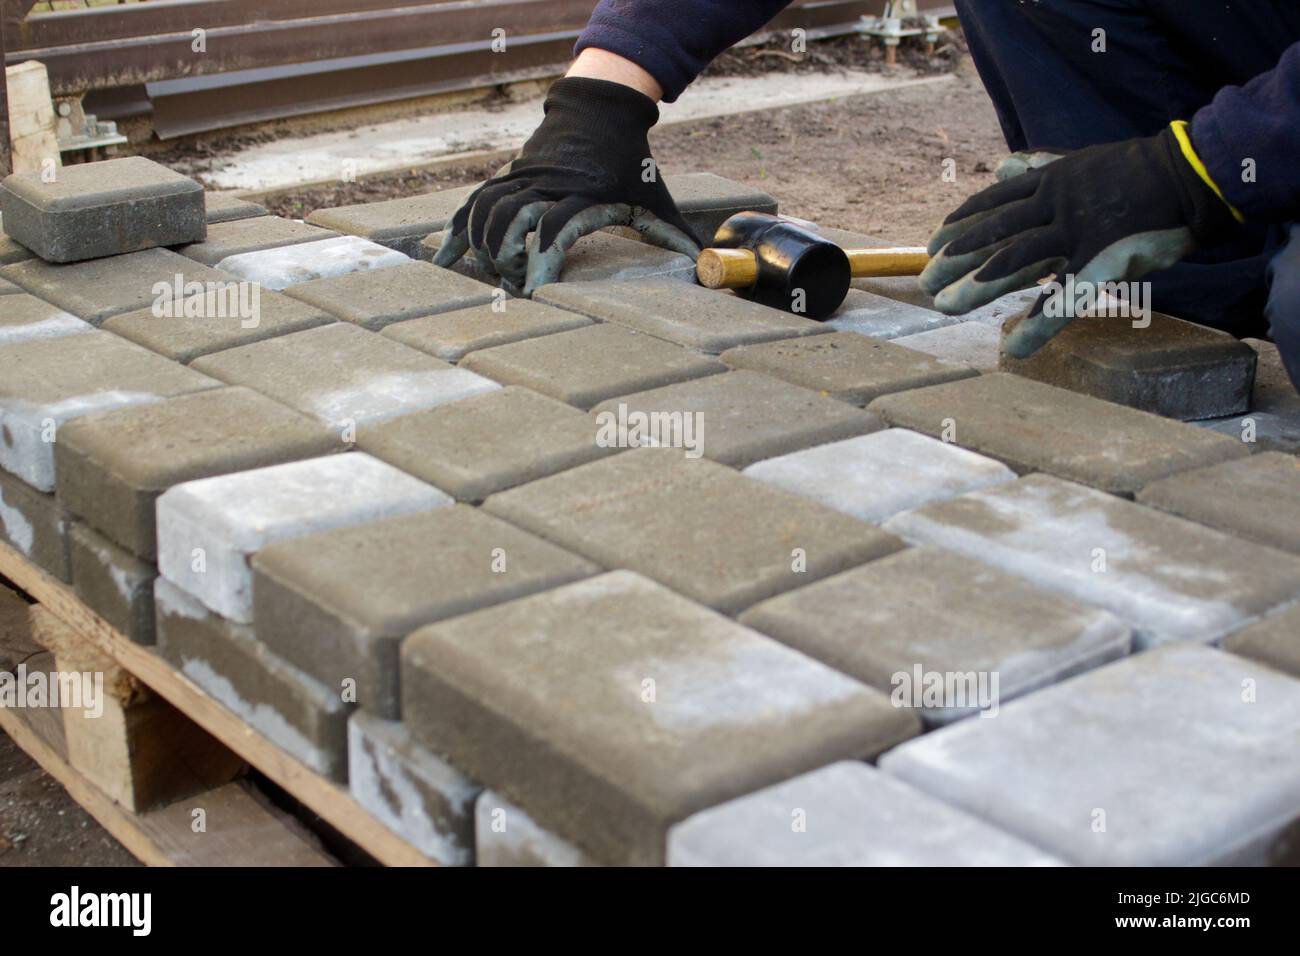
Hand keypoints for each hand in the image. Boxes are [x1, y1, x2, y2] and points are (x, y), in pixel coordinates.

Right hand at [434, 77, 700, 294]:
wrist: (601, 109)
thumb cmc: (632, 163)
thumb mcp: (655, 198)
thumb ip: (674, 235)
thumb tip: (703, 270)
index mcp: (584, 193)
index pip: (555, 225)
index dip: (543, 257)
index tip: (537, 291)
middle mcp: (548, 184)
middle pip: (513, 222)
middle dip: (510, 259)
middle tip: (520, 287)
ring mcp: (524, 178)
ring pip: (488, 212)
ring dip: (486, 249)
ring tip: (494, 276)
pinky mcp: (508, 177)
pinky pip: (474, 204)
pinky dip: (457, 231)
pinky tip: (444, 260)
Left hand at [921, 125, 1239, 356]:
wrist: (1190, 175)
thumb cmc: (1134, 172)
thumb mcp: (1079, 163)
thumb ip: (1039, 167)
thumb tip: (1002, 163)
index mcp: (1050, 185)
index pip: (993, 205)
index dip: (959, 225)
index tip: (932, 242)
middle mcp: (1056, 208)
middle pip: (995, 235)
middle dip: (955, 259)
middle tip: (924, 280)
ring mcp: (1078, 235)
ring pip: (1016, 264)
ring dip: (977, 288)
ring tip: (945, 306)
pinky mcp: (1103, 262)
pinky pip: (1065, 301)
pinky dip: (1039, 325)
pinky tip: (1015, 347)